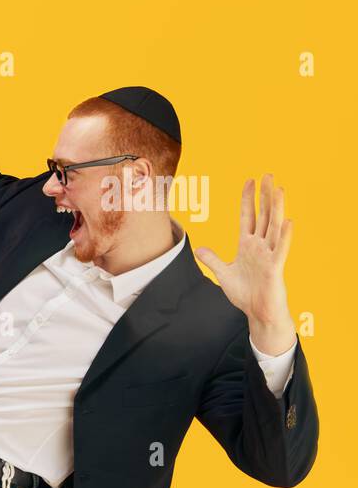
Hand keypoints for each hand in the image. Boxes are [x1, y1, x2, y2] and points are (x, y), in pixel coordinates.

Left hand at [195, 174, 296, 353]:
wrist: (257, 313)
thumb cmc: (245, 294)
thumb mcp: (223, 273)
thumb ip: (212, 260)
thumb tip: (199, 249)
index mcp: (248, 246)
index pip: (247, 217)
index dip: (247, 199)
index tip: (249, 181)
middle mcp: (260, 246)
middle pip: (263, 216)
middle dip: (264, 196)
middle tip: (267, 175)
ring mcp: (269, 256)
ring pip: (274, 227)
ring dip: (277, 208)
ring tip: (279, 189)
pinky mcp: (275, 268)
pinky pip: (281, 250)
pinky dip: (285, 236)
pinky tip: (288, 222)